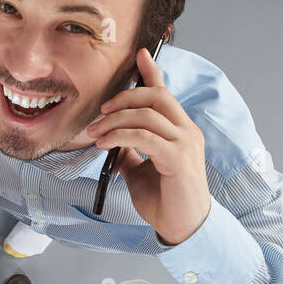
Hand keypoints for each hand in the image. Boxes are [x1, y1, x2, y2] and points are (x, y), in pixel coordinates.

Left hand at [85, 48, 210, 244]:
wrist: (183, 229)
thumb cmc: (166, 203)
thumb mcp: (140, 173)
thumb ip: (129, 154)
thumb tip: (110, 142)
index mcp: (181, 131)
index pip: (165, 94)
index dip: (152, 72)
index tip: (139, 54)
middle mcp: (187, 132)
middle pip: (156, 97)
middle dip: (124, 97)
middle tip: (100, 111)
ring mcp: (185, 143)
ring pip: (147, 115)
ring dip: (115, 120)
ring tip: (95, 133)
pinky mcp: (178, 159)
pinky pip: (144, 137)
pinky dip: (120, 136)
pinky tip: (105, 144)